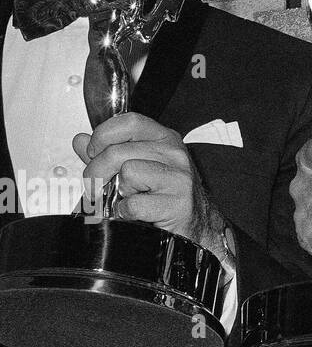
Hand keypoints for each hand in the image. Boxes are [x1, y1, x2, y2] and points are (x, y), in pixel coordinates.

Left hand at [73, 113, 225, 258]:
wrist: (196, 224)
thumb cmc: (165, 194)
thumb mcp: (138, 166)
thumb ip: (106, 153)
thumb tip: (80, 140)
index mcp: (164, 139)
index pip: (129, 122)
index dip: (103, 135)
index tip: (93, 152)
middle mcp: (174, 153)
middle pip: (118, 151)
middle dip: (96, 172)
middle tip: (96, 186)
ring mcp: (179, 177)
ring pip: (128, 173)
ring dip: (120, 192)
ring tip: (129, 197)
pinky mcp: (177, 202)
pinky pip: (134, 203)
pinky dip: (127, 212)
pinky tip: (136, 213)